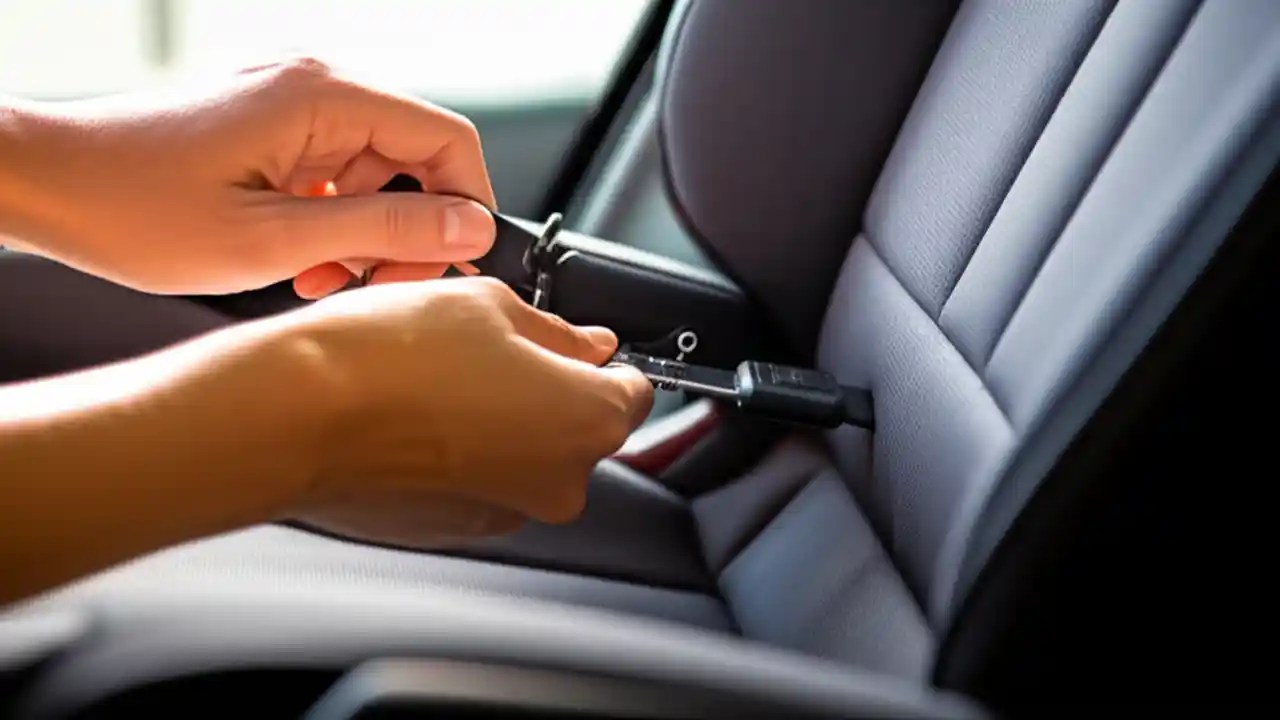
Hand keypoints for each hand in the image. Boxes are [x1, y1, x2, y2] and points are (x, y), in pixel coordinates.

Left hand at [0, 58, 494, 295]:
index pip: (446, 139)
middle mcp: (312, 87)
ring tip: (318, 279)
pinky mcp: (268, 125)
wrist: (47, 185)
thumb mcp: (275, 238)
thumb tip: (468, 227)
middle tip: (373, 286)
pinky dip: (329, 222)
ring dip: (363, 235)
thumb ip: (383, 229)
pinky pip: (332, 173)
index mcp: (322, 98)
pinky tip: (298, 259)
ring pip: (374, 173)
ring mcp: (288, 104)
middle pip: (414, 158)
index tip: (449, 264)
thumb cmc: (135, 208)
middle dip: (407, 231)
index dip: (463, 207)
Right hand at [282, 277, 653, 547]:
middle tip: (491, 348)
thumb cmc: (390, 356)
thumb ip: (560, 332)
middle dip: (550, 388)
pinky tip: (420, 417)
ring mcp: (508, 513)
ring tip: (443, 379)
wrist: (297, 416)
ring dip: (504, 421)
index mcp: (589, 420)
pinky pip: (483, 481)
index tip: (572, 342)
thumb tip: (590, 345)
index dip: (603, 360)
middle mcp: (560, 482)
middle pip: (581, 427)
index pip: (634, 388)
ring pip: (528, 455)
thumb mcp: (493, 306)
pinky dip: (465, 453)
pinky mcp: (457, 529)